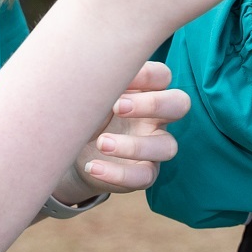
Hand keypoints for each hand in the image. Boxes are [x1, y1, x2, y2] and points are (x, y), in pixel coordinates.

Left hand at [50, 60, 191, 202]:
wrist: (72, 150)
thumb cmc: (86, 112)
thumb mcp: (89, 95)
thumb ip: (96, 82)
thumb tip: (92, 75)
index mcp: (147, 90)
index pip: (162, 75)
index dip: (145, 75)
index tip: (112, 77)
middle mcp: (157, 117)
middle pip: (179, 104)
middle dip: (152, 104)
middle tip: (117, 107)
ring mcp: (154, 146)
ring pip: (167, 147)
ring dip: (134, 145)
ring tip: (101, 143)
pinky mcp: (144, 173)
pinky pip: (144, 177)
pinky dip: (118, 174)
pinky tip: (93, 167)